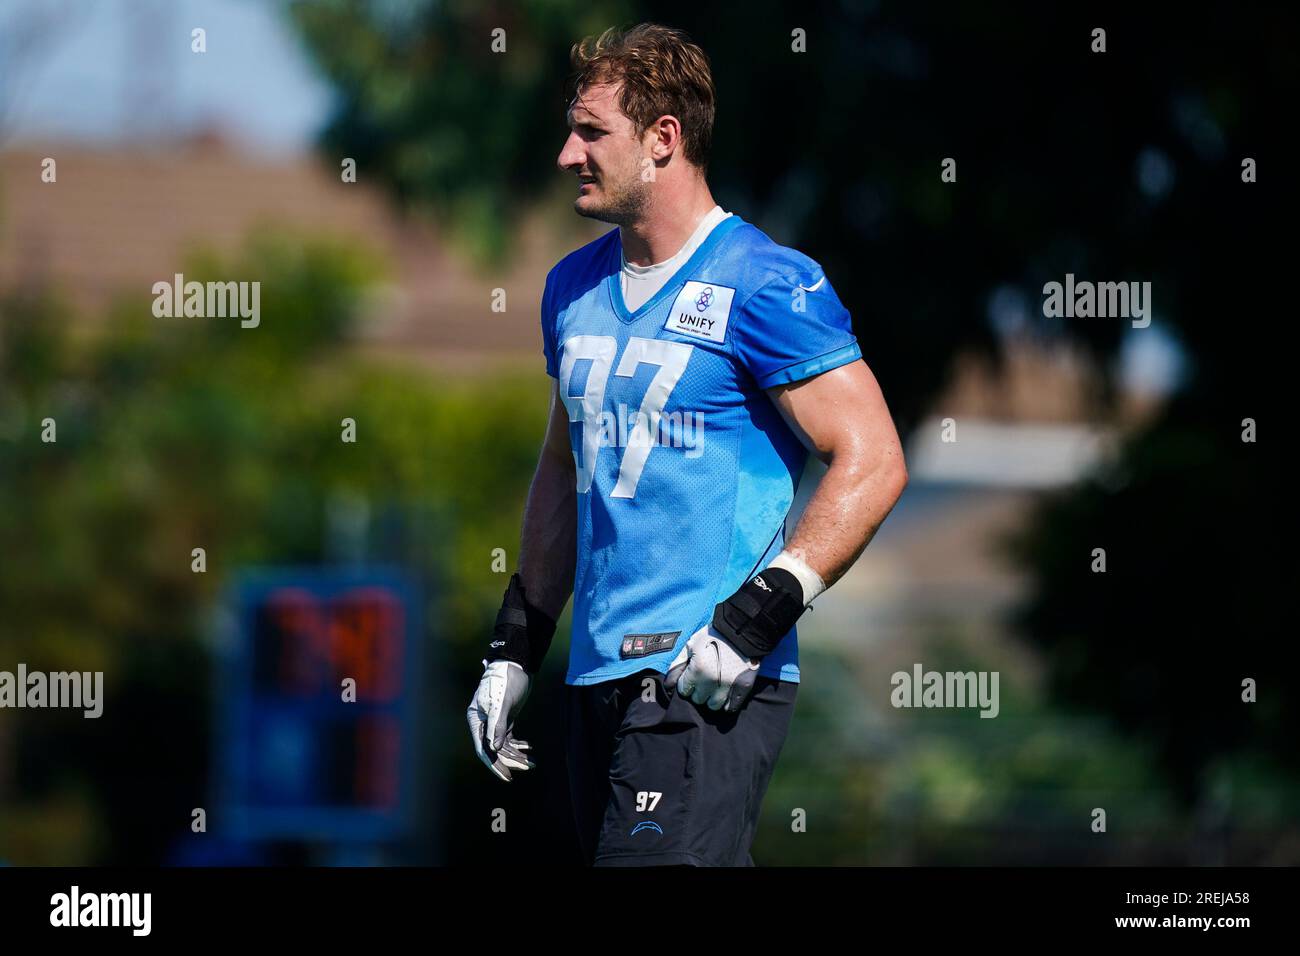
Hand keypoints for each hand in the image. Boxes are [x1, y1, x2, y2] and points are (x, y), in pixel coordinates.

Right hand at [466, 660, 534, 781]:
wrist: (517, 664)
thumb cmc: (506, 679)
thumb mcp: (502, 702)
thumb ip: (498, 725)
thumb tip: (495, 749)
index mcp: (476, 720)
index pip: (483, 749)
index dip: (494, 765)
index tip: (507, 777)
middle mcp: (483, 723)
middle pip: (494, 750)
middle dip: (510, 760)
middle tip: (527, 767)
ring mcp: (494, 722)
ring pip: (503, 746)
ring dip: (517, 754)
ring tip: (532, 762)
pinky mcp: (504, 719)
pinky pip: (509, 738)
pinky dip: (518, 745)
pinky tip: (528, 748)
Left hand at [664, 624, 760, 712]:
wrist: (742, 629)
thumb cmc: (713, 635)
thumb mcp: (691, 645)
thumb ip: (678, 665)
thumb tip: (668, 685)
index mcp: (697, 670)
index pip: (684, 690)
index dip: (686, 684)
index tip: (692, 677)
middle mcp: (712, 681)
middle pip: (698, 700)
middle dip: (698, 691)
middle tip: (703, 681)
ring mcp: (729, 686)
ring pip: (714, 706)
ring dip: (712, 698)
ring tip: (714, 687)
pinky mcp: (743, 687)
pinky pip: (731, 706)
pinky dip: (727, 703)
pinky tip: (725, 693)